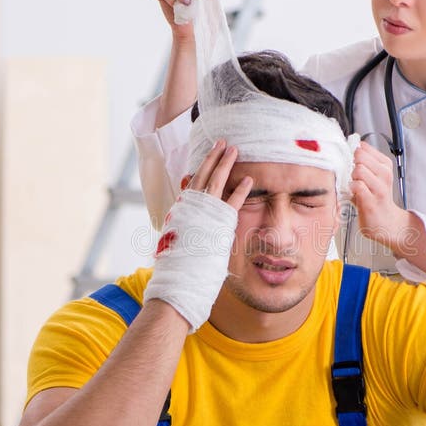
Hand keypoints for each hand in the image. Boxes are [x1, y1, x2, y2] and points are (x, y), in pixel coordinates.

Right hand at [144, 141, 251, 329]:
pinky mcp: (215, 224)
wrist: (176, 282)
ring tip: (234, 149)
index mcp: (180, 214)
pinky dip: (240, 189)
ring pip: (215, 182)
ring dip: (225, 164)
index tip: (206, 161)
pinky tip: (250, 178)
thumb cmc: (176, 272)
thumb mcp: (175, 247)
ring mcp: (201, 214)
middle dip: (213, 158)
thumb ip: (182, 235)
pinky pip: (231, 202)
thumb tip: (181, 235)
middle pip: (203, 177)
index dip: (200, 172)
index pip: (191, 188)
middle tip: (222, 143)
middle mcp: (188, 210)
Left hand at [350, 141, 410, 248]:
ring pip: (358, 170)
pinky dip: (352, 188)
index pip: (363, 147)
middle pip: (359, 157)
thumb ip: (363, 162)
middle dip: (352, 165)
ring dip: (351, 178)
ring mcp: (379, 188)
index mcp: (385, 164)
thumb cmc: (376, 197)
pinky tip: (354, 193)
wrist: (386, 222)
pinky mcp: (371, 201)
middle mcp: (384, 174)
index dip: (352, 154)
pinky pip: (357, 186)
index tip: (352, 162)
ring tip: (355, 186)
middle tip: (353, 176)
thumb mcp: (373, 175)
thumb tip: (350, 148)